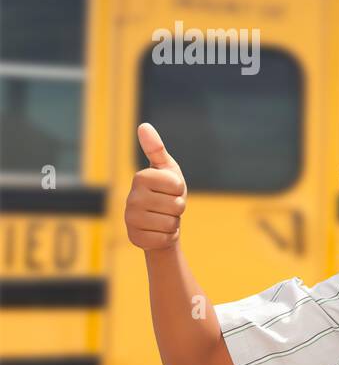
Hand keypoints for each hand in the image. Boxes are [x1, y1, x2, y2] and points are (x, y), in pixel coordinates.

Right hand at [125, 123, 187, 250]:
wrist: (159, 222)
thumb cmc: (166, 192)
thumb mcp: (166, 169)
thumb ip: (156, 149)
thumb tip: (144, 126)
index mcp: (140, 178)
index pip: (177, 185)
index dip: (180, 189)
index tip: (171, 189)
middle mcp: (131, 198)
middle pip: (177, 205)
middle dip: (178, 207)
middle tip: (167, 205)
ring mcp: (131, 219)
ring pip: (171, 223)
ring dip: (173, 222)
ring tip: (163, 217)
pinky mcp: (135, 238)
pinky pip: (165, 238)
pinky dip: (167, 236)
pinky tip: (158, 231)